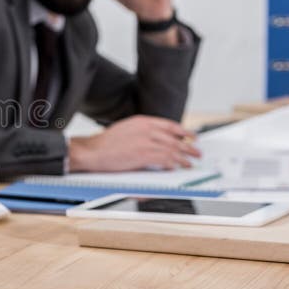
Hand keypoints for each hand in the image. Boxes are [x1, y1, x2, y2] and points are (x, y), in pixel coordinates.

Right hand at [68, 115, 200, 171]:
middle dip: (188, 146)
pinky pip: (164, 160)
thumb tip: (156, 139)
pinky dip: (172, 164)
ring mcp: (145, 142)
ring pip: (172, 150)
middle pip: (174, 138)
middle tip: (196, 152)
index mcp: (142, 121)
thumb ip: (142, 132)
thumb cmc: (105, 144)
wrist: (92, 151)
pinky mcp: (143, 155)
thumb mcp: (125, 129)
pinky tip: (176, 167)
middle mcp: (146, 129)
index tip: (191, 136)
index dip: (183, 132)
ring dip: (183, 158)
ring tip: (189, 163)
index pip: (169, 125)